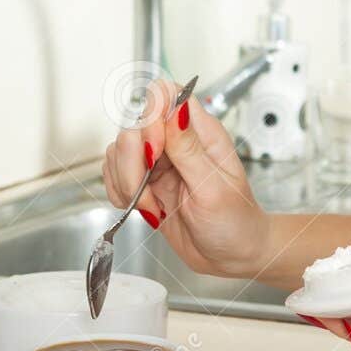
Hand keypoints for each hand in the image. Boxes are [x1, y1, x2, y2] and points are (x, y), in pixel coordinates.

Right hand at [101, 77, 270, 279]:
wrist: (232, 255)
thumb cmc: (236, 222)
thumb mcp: (214, 189)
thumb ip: (189, 149)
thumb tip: (175, 107)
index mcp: (201, 132)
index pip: (164, 95)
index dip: (150, 119)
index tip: (156, 154)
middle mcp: (177, 140)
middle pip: (133, 125)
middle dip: (132, 163)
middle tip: (149, 192)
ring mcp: (159, 161)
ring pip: (118, 150)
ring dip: (126, 182)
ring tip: (151, 206)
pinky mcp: (145, 181)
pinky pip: (115, 173)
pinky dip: (119, 192)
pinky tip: (140, 208)